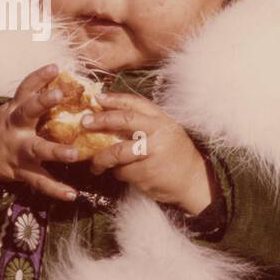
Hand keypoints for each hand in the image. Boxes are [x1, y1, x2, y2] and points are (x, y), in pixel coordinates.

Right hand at [0, 63, 80, 201]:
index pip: (26, 89)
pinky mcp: (21, 171)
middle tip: (59, 93)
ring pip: (38, 149)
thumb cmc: (6, 127)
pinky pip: (40, 181)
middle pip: (28, 112)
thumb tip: (68, 82)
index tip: (54, 67)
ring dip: (56, 151)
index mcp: (16, 110)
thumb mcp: (14, 110)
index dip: (39, 77)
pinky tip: (71, 194)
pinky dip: (56, 189)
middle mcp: (16, 127)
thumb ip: (37, 100)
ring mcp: (19, 150)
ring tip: (75, 154)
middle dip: (42, 102)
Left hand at [81, 91, 216, 214]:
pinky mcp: (147, 172)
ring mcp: (153, 152)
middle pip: (124, 120)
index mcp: (163, 120)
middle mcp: (159, 133)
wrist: (194, 181)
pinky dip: (119, 174)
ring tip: (95, 164)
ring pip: (117, 151)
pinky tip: (123, 175)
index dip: (115, 99)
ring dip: (101, 158)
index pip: (136, 103)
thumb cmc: (176, 156)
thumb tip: (111, 116)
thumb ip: (145, 124)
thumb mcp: (167, 133)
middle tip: (84, 122)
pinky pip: (123, 171)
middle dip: (101, 120)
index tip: (97, 98)